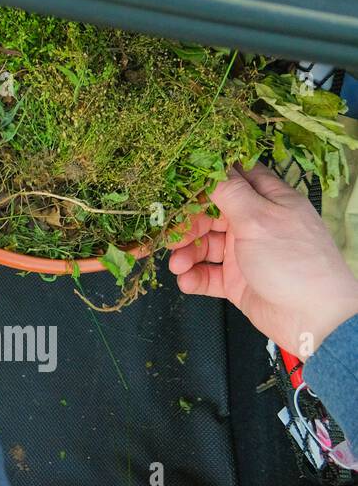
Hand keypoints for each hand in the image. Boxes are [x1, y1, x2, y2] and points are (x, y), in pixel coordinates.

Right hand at [167, 162, 357, 356]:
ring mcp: (245, 254)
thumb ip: (230, 191)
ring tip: (177, 265)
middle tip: (173, 235)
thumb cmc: (294, 262)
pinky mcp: (236, 281)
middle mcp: (256, 224)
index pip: (236, 178)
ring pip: (204, 244)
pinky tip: (186, 280)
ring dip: (186, 252)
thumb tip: (210, 165)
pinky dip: (193, 276)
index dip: (209, 177)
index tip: (179, 181)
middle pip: (211, 213)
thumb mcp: (259, 219)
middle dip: (188, 223)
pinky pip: (206, 274)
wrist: (313, 320)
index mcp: (269, 201)